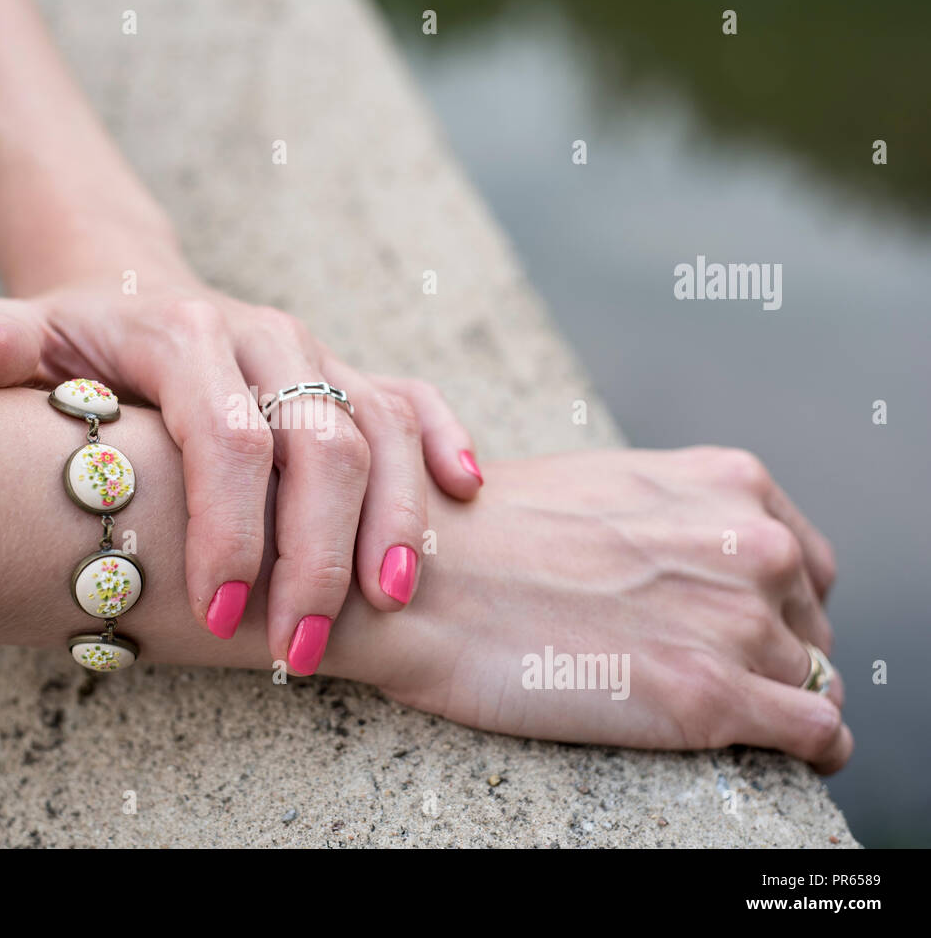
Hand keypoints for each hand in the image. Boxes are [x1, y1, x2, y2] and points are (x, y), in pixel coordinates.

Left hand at [0, 276, 482, 670]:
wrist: (144, 292)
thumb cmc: (87, 344)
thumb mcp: (35, 336)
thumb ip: (5, 345)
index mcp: (190, 333)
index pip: (229, 436)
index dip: (233, 528)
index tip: (220, 612)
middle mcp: (269, 338)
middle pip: (320, 444)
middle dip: (315, 554)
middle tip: (294, 647)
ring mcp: (319, 356)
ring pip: (381, 429)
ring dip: (391, 520)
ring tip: (388, 603)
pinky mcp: (355, 372)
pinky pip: (416, 399)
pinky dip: (445, 442)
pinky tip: (463, 494)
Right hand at [354, 447, 850, 772]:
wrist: (419, 579)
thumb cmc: (484, 534)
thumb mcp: (603, 489)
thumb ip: (671, 517)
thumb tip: (694, 565)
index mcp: (726, 483)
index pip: (800, 559)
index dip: (770, 601)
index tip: (735, 627)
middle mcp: (750, 543)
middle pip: (808, 621)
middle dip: (769, 649)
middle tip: (698, 669)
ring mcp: (737, 621)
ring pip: (812, 678)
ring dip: (774, 699)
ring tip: (711, 713)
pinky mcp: (711, 698)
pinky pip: (818, 734)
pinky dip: (812, 749)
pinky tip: (785, 755)